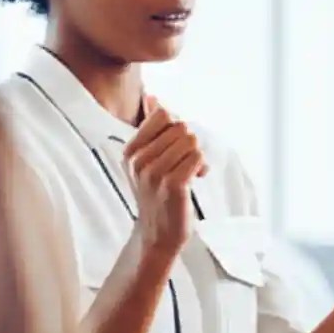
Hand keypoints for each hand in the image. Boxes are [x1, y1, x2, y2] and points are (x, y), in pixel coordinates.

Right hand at [123, 96, 207, 257]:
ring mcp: (154, 173)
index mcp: (131, 151)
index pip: (163, 115)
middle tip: (185, 163)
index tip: (175, 147)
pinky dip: (201, 166)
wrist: (159, 235)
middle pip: (181, 127)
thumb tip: (152, 97)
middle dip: (189, 143)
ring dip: (196, 156)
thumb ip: (150, 128)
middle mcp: (139, 160)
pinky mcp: (173, 185)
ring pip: (191, 141)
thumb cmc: (156, 195)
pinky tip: (196, 178)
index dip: (177, 127)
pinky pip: (198, 157)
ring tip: (190, 172)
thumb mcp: (146, 160)